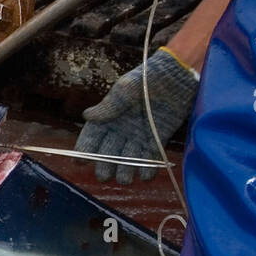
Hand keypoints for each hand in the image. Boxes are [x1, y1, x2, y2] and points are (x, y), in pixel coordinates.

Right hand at [74, 48, 198, 183]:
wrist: (175, 77)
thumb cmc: (145, 79)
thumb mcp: (125, 90)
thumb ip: (108, 106)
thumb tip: (87, 116)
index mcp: (108, 117)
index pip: (92, 136)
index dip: (85, 149)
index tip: (80, 161)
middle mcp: (121, 130)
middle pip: (108, 153)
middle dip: (105, 166)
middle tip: (104, 175)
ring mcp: (138, 136)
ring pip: (128, 160)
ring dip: (125, 171)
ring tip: (125, 179)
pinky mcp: (156, 139)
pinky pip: (149, 158)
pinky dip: (147, 169)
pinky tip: (144, 176)